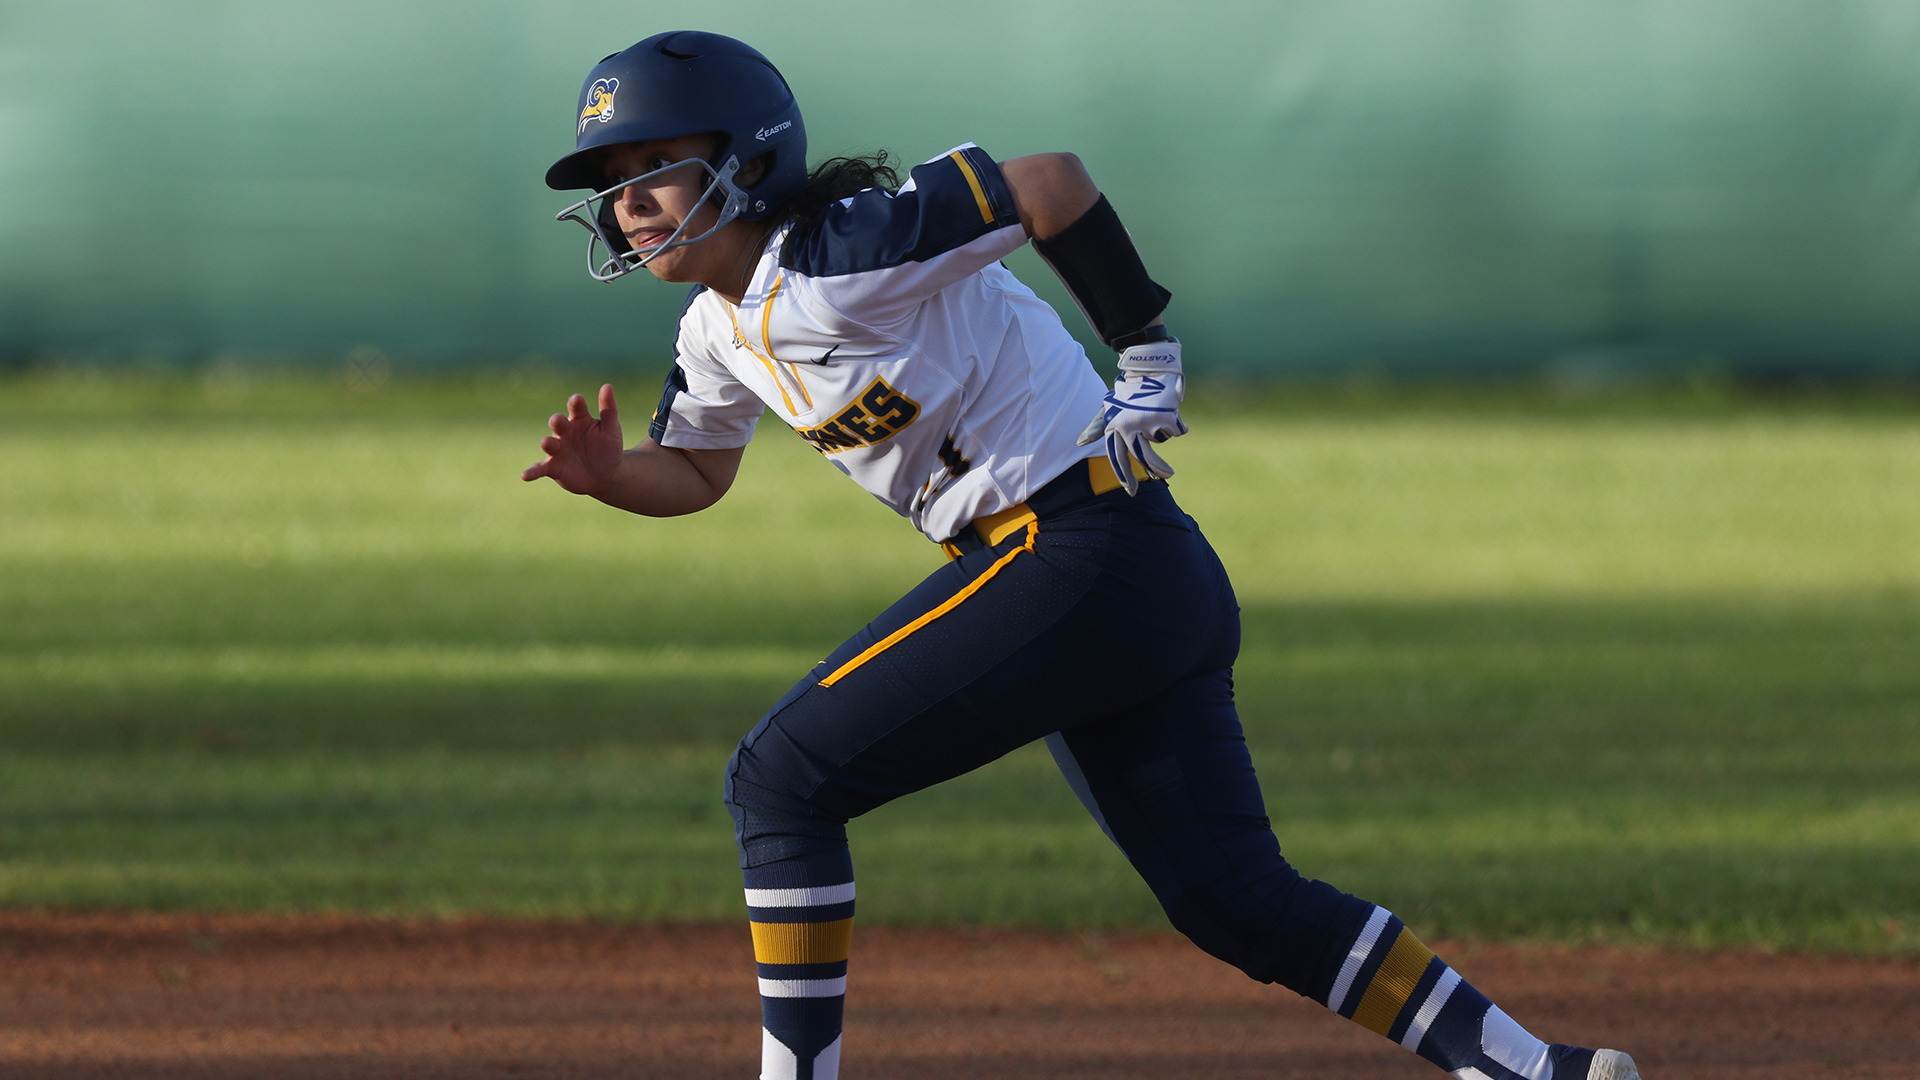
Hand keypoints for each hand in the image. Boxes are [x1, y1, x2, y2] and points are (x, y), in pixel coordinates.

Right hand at [522, 384, 626, 493]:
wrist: (606, 475)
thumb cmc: (608, 448)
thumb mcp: (611, 430)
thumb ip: (609, 409)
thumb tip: (607, 385)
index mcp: (580, 419)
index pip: (576, 407)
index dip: (576, 403)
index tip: (577, 399)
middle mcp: (565, 432)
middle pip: (558, 423)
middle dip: (556, 421)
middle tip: (557, 420)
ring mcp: (558, 449)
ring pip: (549, 443)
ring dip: (547, 443)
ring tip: (546, 442)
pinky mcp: (553, 467)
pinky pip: (540, 468)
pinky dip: (532, 471)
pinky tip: (524, 475)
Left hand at [1076, 338, 1186, 495]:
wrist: (1148, 367)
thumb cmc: (1128, 391)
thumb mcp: (1108, 407)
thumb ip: (1097, 426)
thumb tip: (1080, 442)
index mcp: (1114, 426)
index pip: (1117, 457)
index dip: (1124, 475)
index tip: (1131, 492)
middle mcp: (1128, 426)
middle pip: (1142, 457)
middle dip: (1157, 468)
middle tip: (1168, 475)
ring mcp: (1146, 422)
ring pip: (1160, 440)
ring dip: (1165, 429)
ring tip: (1160, 414)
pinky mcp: (1163, 416)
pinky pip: (1175, 430)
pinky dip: (1176, 423)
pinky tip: (1170, 408)